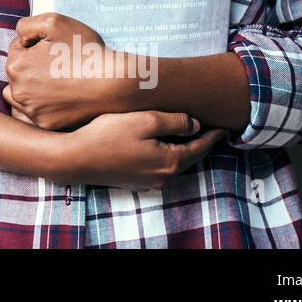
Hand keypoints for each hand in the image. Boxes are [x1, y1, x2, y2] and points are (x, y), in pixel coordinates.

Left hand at [4, 12, 129, 130]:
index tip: (55, 47)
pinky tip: (61, 95)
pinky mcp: (45, 124)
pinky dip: (44, 103)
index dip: (35, 44)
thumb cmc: (84, 49)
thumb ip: (26, 25)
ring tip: (56, 80)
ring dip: (32, 85)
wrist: (113, 82)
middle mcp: (18, 92)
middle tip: (59, 63)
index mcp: (15, 66)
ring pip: (22, 93)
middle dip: (32, 64)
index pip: (17, 49)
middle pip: (17, 72)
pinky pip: (36, 111)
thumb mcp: (53, 21)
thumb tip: (19, 38)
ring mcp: (31, 111)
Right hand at [48, 111, 226, 191]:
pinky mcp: (136, 179)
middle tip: (210, 125)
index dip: (214, 135)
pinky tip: (161, 141)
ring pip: (175, 161)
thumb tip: (195, 125)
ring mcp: (149, 181)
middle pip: (190, 156)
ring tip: (188, 130)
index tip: (226, 125)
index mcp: (171, 162)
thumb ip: (175, 122)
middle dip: (201, 141)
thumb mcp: (145, 121)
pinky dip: (167, 152)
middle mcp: (164, 177)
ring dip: (182, 147)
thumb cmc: (108, 136)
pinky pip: (160, 165)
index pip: (201, 147)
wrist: (76, 159)